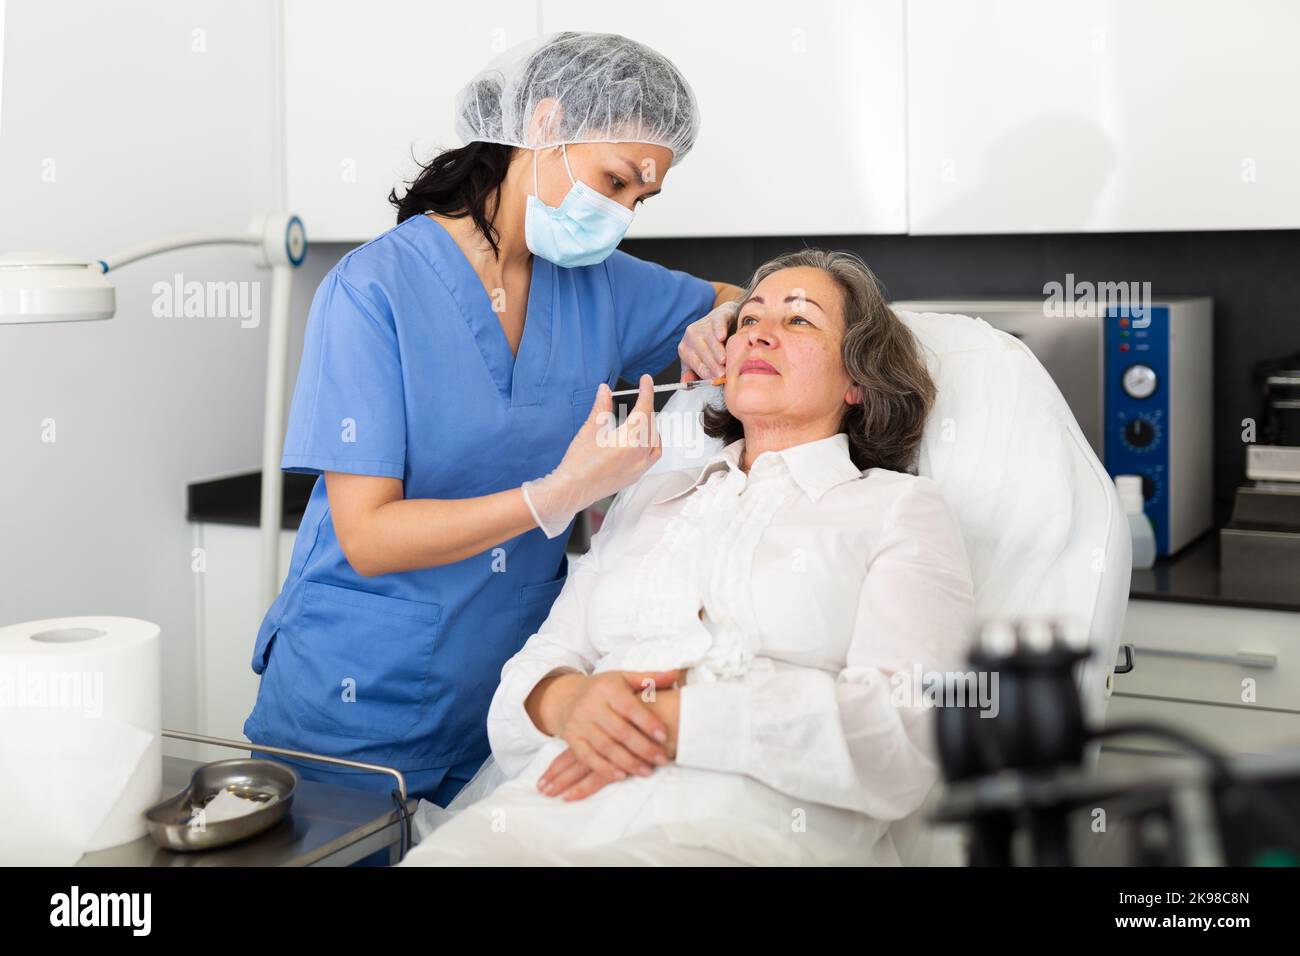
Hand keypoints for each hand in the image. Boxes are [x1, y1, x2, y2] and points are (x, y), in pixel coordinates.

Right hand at [521, 375, 661, 537]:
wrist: (572, 490)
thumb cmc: (578, 464)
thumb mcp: (590, 430)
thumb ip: (602, 407)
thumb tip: (605, 390)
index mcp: (629, 441)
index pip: (644, 410)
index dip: (646, 392)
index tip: (646, 381)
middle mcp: (639, 456)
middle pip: (651, 426)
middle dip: (646, 409)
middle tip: (639, 398)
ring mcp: (639, 468)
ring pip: (655, 442)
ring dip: (651, 428)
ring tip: (640, 419)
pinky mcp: (635, 477)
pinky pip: (651, 457)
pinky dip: (650, 445)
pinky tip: (639, 441)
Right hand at [537, 685, 681, 800]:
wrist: (566, 697)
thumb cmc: (603, 688)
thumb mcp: (624, 678)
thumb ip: (649, 679)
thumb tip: (676, 674)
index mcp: (608, 688)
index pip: (630, 707)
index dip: (647, 722)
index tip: (664, 735)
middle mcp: (591, 705)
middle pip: (619, 731)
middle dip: (642, 747)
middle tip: (662, 759)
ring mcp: (580, 723)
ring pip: (605, 746)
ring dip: (627, 761)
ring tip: (647, 771)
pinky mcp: (572, 739)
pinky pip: (588, 757)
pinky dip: (604, 768)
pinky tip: (621, 775)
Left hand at [678, 300, 738, 381]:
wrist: (721, 320)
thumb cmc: (710, 345)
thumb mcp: (699, 359)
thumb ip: (692, 374)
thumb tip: (685, 386)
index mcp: (685, 349)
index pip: (696, 364)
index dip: (706, 373)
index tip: (715, 381)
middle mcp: (691, 336)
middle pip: (702, 353)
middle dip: (712, 365)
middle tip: (722, 374)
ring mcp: (702, 325)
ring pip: (710, 340)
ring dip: (716, 350)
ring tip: (724, 360)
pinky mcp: (716, 316)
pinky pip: (717, 324)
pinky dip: (719, 330)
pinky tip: (722, 337)